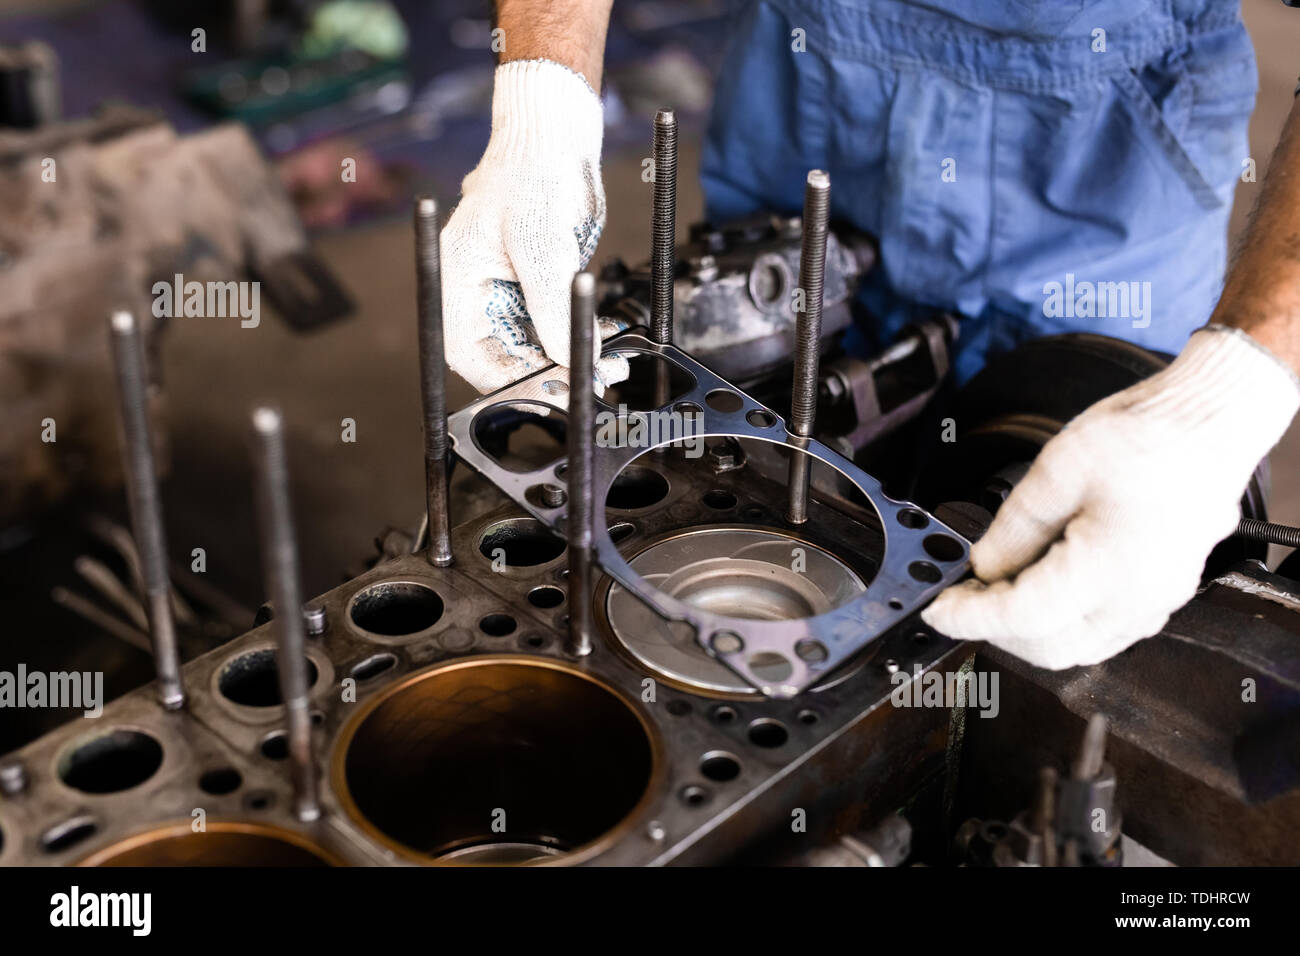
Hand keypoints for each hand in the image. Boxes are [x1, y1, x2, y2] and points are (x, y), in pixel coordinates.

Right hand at [441, 59, 627, 393]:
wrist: (557, 137)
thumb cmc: (532, 171)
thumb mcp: (542, 243)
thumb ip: (551, 304)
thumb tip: (569, 358)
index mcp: (457, 277)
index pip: (465, 350)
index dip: (501, 378)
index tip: (544, 388)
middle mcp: (479, 290)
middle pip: (503, 355)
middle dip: (545, 372)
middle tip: (588, 379)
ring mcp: (510, 289)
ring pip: (534, 345)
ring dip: (568, 359)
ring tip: (607, 362)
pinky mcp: (538, 286)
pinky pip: (555, 326)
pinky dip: (579, 338)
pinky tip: (605, 339)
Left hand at [922, 327, 1299, 668]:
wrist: (1212, 423)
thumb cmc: (1150, 435)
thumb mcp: (1060, 469)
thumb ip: (1014, 528)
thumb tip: (985, 566)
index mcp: (1110, 570)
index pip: (1023, 617)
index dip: (970, 618)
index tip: (937, 611)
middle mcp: (1138, 600)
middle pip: (1049, 648)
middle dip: (996, 630)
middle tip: (961, 597)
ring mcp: (1155, 602)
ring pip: (1077, 648)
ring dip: (1029, 630)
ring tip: (994, 589)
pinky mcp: (1161, 594)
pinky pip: (1103, 631)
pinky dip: (1061, 622)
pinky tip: (1037, 586)